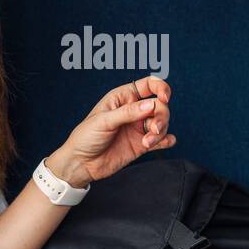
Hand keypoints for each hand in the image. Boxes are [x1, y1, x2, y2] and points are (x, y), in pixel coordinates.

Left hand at [50, 76, 174, 187]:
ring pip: (162, 123)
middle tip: (154, 129)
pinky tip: (166, 142)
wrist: (81, 163)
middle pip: (160, 106)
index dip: (161, 88)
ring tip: (147, 142)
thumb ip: (128, 112)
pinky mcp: (142, 144)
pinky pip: (162, 140)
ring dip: (160, 132)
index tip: (164, 98)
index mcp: (123, 98)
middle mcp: (134, 111)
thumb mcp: (104, 121)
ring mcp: (138, 128)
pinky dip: (167, 140)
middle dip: (161, 116)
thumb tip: (151, 105)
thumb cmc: (86, 137)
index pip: (149, 85)